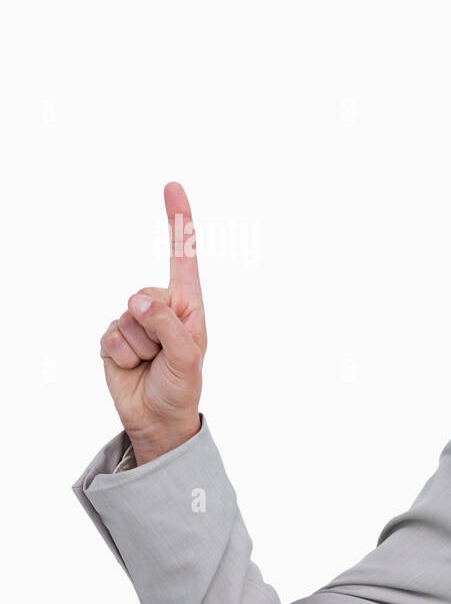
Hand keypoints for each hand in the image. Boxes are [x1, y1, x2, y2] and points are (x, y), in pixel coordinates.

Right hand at [100, 182, 206, 464]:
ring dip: (138, 346)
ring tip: (151, 363)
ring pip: (126, 319)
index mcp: (187, 305)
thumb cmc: (182, 385)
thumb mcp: (187, 356)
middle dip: (153, 329)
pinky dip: (121, 356)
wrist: (157, 417)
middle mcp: (161, 307)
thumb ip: (167, 324)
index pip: (182, 257)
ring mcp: (135, 321)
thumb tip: (137, 298)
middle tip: (164, 355)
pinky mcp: (113, 336)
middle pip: (144, 295)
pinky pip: (110, 337)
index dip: (178, 221)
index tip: (173, 186)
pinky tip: (132, 366)